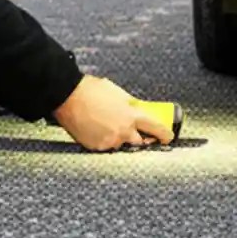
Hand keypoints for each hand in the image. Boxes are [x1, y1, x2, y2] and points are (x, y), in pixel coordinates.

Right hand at [52, 75, 175, 151]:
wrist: (67, 97)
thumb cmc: (90, 91)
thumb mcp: (118, 93)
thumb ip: (131, 105)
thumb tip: (137, 109)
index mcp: (131, 116)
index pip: (156, 128)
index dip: (165, 134)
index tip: (168, 137)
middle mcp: (123, 131)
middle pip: (140, 142)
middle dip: (140, 137)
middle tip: (136, 131)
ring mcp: (109, 141)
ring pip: (121, 143)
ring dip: (119, 136)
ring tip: (107, 123)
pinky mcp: (96, 146)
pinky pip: (106, 146)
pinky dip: (105, 139)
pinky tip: (97, 127)